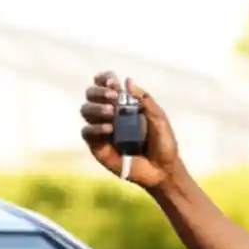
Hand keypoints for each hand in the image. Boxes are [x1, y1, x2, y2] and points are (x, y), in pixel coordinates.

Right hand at [80, 71, 180, 188]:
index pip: (107, 85)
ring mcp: (102, 130)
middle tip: (113, 96)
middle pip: (91, 94)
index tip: (112, 81)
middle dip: (99, 91)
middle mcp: (110, 114)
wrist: (162, 170)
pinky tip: (108, 129)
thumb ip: (144, 100)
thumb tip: (127, 81)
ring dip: (96, 108)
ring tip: (111, 113)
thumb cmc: (163, 143)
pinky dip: (95, 128)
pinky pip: (87, 132)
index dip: (105, 79)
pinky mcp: (98, 146)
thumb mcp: (158, 118)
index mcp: (124, 104)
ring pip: (86, 110)